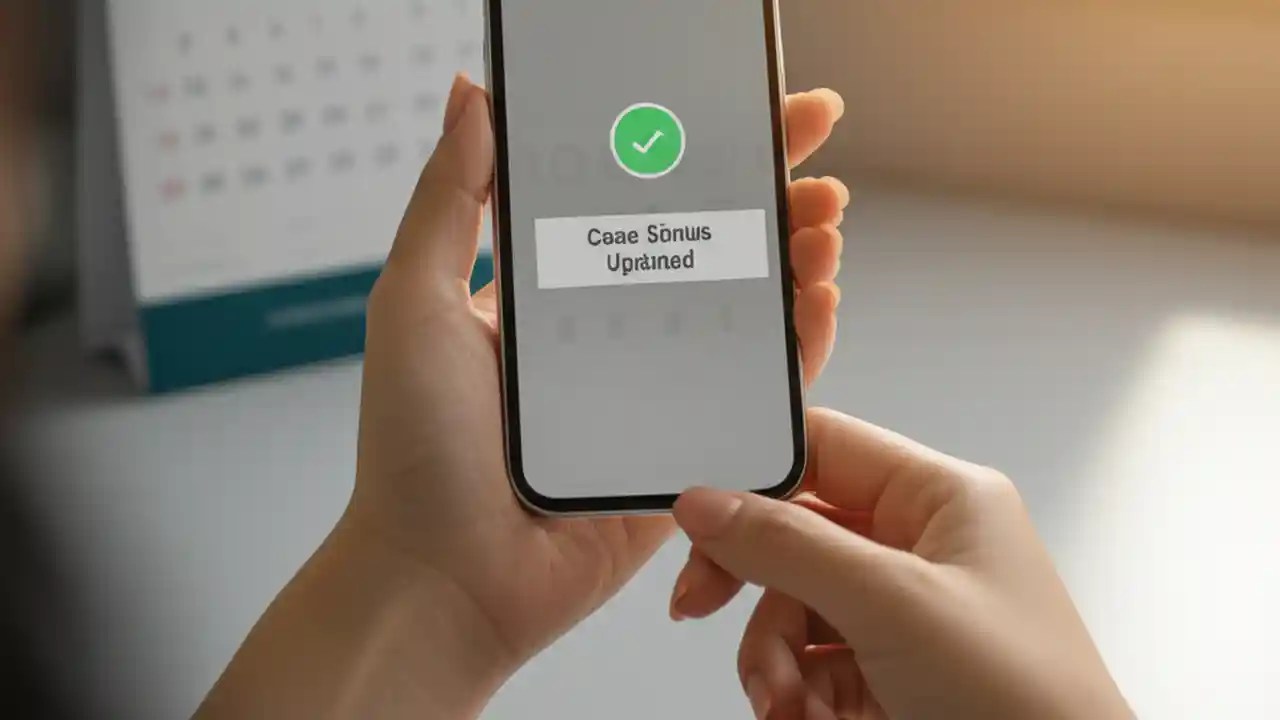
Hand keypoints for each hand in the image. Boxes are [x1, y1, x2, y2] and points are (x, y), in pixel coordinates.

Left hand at [346, 75, 849, 700]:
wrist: (445, 581)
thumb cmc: (415, 453)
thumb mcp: (414, 304)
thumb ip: (449, 200)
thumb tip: (473, 96)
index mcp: (550, 292)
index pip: (632, 198)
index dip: (689, 147)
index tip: (736, 103)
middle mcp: (607, 335)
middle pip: (703, 244)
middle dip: (763, 185)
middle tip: (810, 136)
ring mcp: (651, 392)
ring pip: (742, 310)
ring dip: (791, 253)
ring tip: (822, 212)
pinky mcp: (684, 451)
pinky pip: (753, 391)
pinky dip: (797, 344)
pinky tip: (816, 297)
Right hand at [669, 408, 1132, 719]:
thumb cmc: (1030, 704)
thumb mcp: (894, 605)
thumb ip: (790, 546)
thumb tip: (707, 502)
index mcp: (943, 499)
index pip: (826, 450)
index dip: (756, 474)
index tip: (699, 513)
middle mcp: (923, 547)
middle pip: (795, 535)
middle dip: (752, 583)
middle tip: (700, 602)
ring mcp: (905, 613)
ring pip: (793, 607)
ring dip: (773, 659)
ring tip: (787, 703)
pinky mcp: (889, 671)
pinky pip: (810, 663)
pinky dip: (795, 694)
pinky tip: (806, 717)